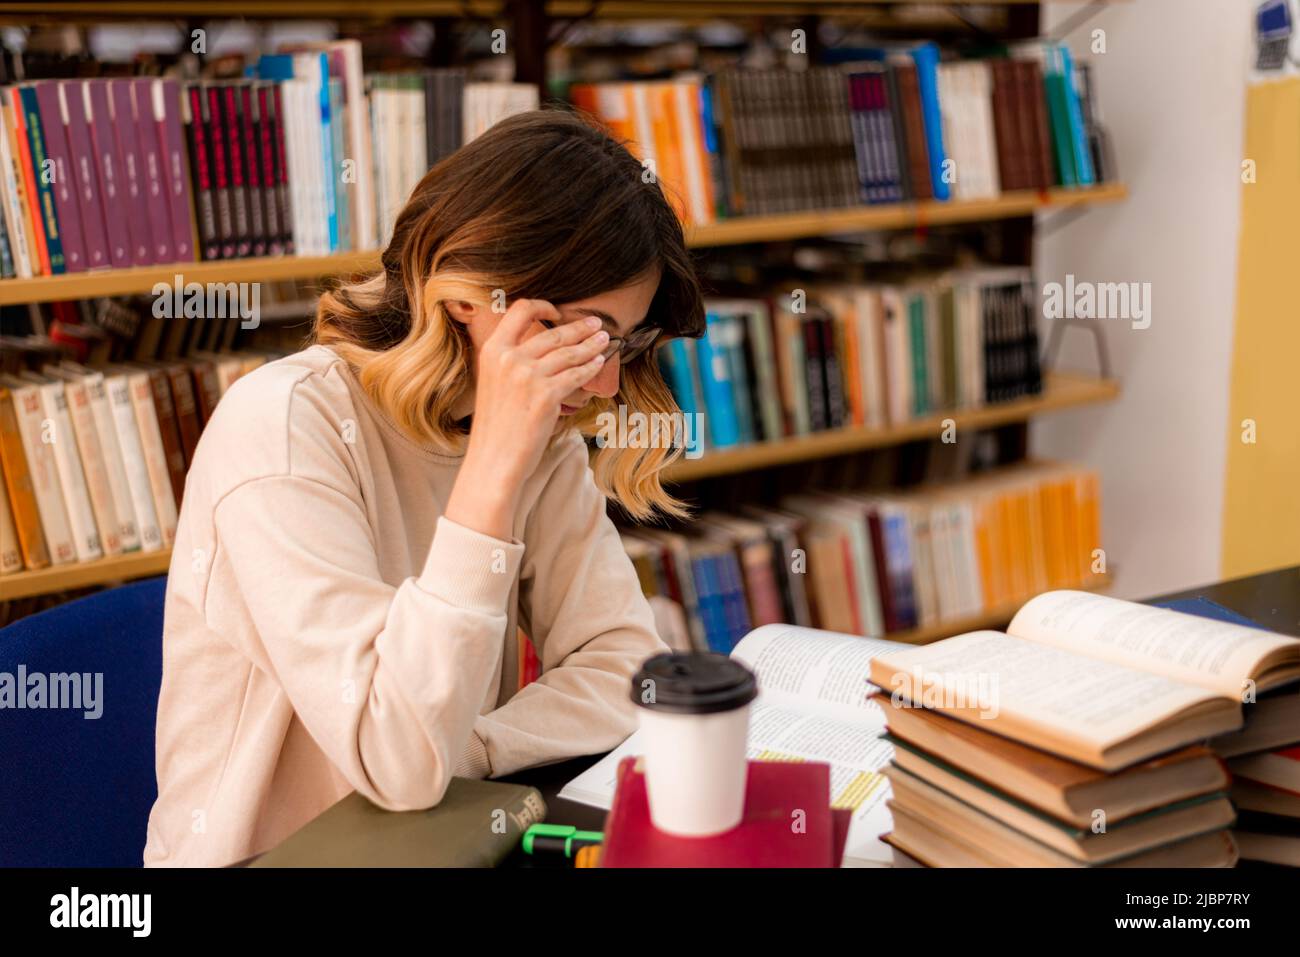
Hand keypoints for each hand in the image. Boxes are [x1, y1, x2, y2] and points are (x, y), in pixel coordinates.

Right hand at [444, 299, 608, 539]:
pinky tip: (598, 364)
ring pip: (569, 352)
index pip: (520, 309)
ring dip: (591, 344)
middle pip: (553, 332)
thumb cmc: (495, 427)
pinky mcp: (546, 395)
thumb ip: (511, 362)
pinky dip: (590, 367)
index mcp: (492, 350)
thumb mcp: (494, 383)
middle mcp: (508, 358)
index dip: (543, 305)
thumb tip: (539, 348)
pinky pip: (576, 375)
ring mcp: (527, 376)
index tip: (558, 312)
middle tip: (596, 324)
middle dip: (579, 327)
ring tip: (604, 340)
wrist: (493, 460)